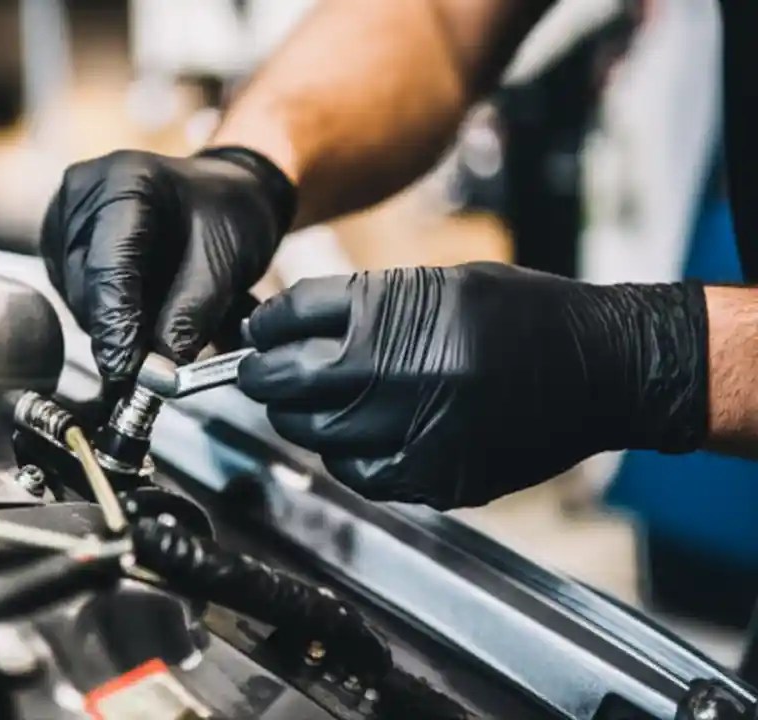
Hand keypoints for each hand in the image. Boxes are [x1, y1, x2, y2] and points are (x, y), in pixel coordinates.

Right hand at [41, 148, 294, 390]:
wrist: (222, 191)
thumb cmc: (229, 211)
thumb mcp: (228, 260)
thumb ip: (192, 314)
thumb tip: (159, 372)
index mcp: (124, 182)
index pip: (109, 266)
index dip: (116, 324)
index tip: (127, 372)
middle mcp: (81, 195)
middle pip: (88, 288)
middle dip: (122, 333)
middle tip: (161, 365)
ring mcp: (64, 218)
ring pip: (78, 300)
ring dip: (118, 325)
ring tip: (164, 315)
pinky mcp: (60, 245)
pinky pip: (77, 297)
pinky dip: (111, 313)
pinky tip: (143, 302)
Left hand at [237, 263, 709, 508]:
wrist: (604, 367)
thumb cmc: (526, 315)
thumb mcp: (442, 285)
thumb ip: (366, 307)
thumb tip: (289, 328)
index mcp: (403, 311)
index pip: (296, 317)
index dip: (266, 326)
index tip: (255, 333)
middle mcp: (403, 371)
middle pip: (291, 380)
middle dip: (264, 376)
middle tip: (258, 373)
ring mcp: (419, 429)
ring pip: (317, 433)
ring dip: (299, 418)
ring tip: (303, 403)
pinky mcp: (437, 474)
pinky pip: (360, 472)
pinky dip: (344, 455)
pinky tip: (351, 436)